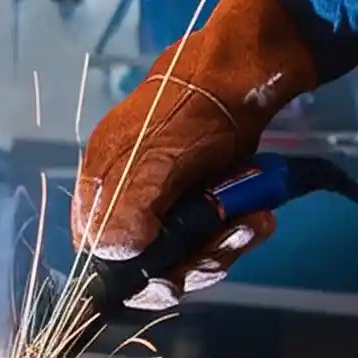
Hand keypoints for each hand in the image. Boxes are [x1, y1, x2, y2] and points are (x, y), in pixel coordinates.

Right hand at [72, 0, 316, 309]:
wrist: (240, 76)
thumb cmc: (190, 110)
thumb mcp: (153, 158)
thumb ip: (127, 209)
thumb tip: (112, 256)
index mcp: (99, 191)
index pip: (100, 257)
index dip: (133, 278)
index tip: (170, 281)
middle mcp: (125, 204)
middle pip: (148, 267)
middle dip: (194, 263)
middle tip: (230, 238)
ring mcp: (165, 205)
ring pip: (186, 259)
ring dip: (224, 248)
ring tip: (254, 221)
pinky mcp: (199, 205)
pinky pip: (212, 241)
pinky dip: (238, 235)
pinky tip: (258, 218)